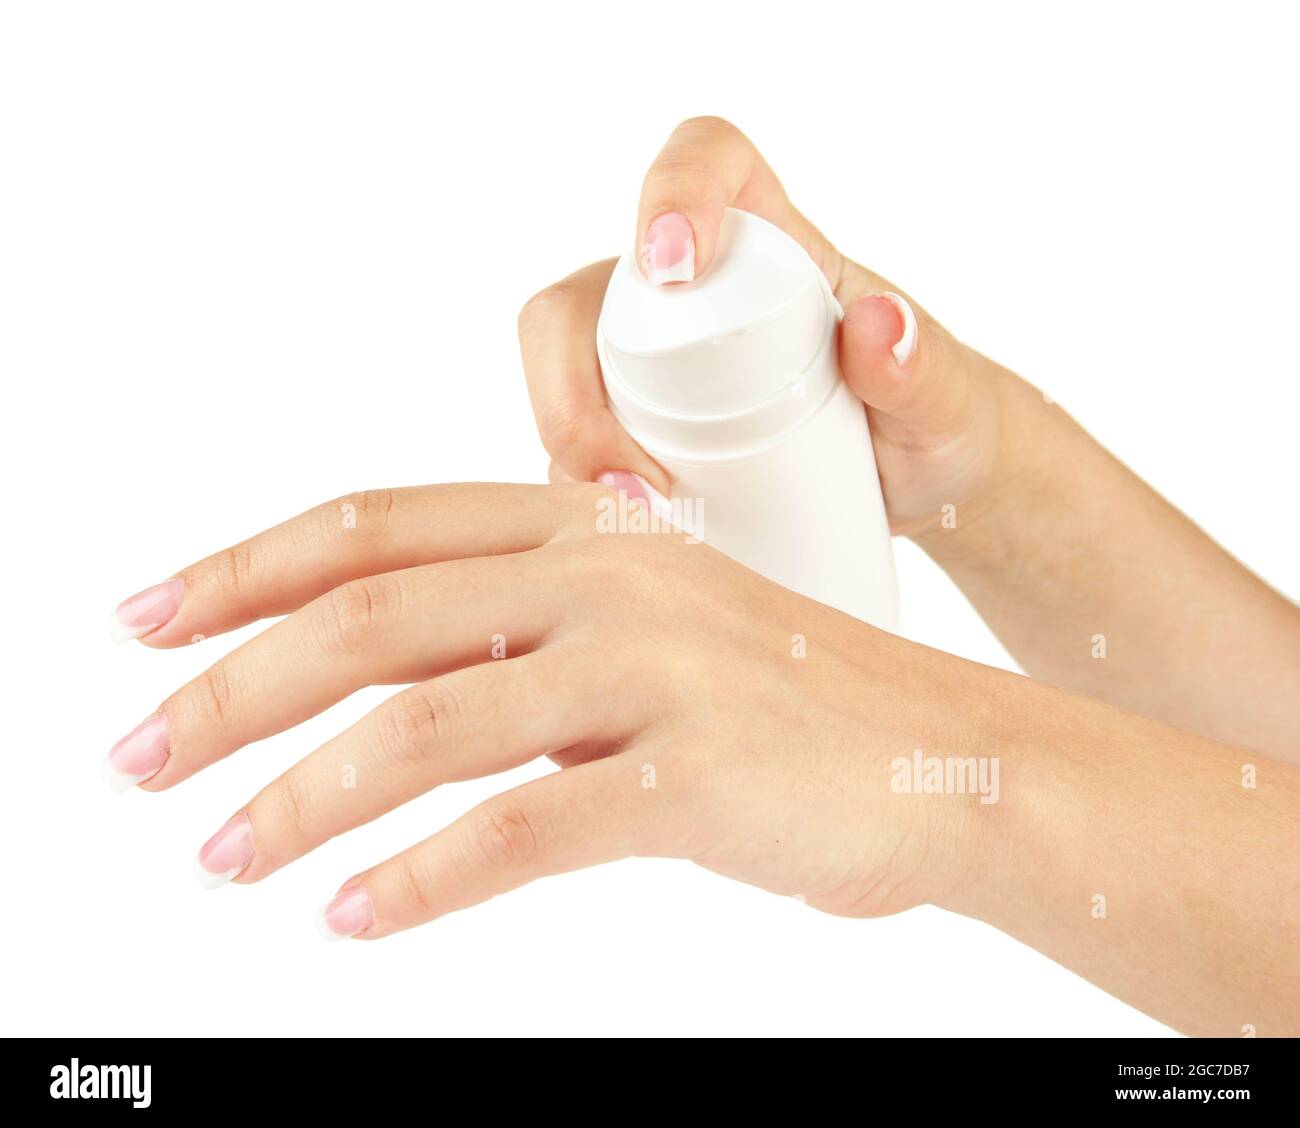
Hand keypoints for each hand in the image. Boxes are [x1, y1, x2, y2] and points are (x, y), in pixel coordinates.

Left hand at [106, 484, 984, 936]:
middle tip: (135, 759)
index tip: (145, 621)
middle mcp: (611, 578)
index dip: (245, 568)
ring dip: (305, 796)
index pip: (378, 526)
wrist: (950, 757)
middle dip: (233, 689)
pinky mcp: (698, 774)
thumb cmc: (783, 706)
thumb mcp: (642, 634)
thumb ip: (515, 638)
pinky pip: (527, 827)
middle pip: (377, 617)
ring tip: (223, 855)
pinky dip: (425, 877)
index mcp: (586, 529)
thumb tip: (367, 689)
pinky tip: (354, 914)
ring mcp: (659, 669)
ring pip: (434, 725)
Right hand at [518, 116, 1011, 537]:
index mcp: (772, 247)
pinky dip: (580, 497)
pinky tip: (622, 539)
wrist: (926, 492)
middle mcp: (692, 300)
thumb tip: (878, 323)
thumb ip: (924, 366)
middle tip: (630, 479)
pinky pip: (577, 454)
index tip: (672, 271)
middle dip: (572, 386)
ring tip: (634, 519)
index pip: (705, 164)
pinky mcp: (638, 439)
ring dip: (567, 450)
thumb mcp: (947, 401)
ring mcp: (653, 372)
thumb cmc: (940, 424)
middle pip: (582, 301)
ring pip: (563, 382)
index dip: (672, 192)